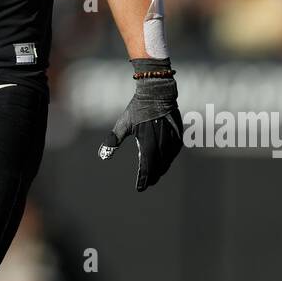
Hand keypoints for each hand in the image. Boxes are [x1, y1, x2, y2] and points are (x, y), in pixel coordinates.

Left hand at [98, 59, 182, 190]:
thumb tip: (102, 155)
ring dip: (160, 169)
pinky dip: (167, 160)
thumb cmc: (138, 108)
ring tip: (153, 175)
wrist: (157, 92)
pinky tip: (163, 161)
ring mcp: (172, 141)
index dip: (143, 180)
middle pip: (158, 168)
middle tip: (146, 183)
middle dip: (152, 177)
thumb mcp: (123, 124)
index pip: (147, 169)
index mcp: (149, 144)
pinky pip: (173, 153)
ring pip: (167, 162)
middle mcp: (162, 145)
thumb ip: (113, 140)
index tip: (139, 188)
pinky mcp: (178, 136)